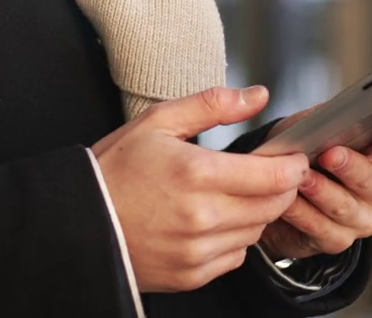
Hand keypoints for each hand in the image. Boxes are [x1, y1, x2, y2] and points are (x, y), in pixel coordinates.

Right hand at [93, 86, 309, 292]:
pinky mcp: (191, 274)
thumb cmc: (115, 169)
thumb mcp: (158, 122)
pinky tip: (214, 219)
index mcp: (196, 173)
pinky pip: (235, 256)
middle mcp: (202, 217)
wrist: (78, 221)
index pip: (274, 176)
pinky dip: (235, 237)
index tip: (293, 156)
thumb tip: (257, 95)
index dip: (293, 165)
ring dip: (257, 211)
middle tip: (268, 171)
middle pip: (273, 206)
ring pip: (256, 231)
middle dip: (280, 187)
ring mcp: (198, 251)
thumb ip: (213, 105)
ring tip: (233, 193)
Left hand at [258, 116, 371, 260]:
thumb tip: (322, 116)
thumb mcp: (307, 130)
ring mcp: (361, 219)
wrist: (278, 195)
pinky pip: (320, 228)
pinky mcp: (338, 240)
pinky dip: (302, 213)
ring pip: (344, 206)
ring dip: (321, 191)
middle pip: (371, 179)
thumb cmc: (302, 154)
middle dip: (350, 166)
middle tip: (330, 154)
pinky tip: (287, 202)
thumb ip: (319, 120)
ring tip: (301, 178)